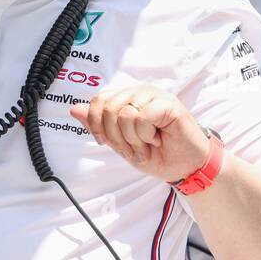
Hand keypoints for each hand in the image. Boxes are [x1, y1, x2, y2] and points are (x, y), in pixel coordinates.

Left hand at [70, 84, 211, 183]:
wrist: (186, 167)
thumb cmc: (158, 154)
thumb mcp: (121, 143)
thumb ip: (99, 126)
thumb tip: (74, 109)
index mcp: (128, 98)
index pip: (99, 101)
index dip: (97, 125)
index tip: (106, 142)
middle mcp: (140, 92)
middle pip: (108, 108)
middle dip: (116, 137)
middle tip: (134, 149)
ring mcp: (155, 95)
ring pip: (124, 113)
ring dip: (133, 139)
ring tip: (147, 145)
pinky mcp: (168, 103)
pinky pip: (142, 117)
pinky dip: (146, 135)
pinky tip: (157, 139)